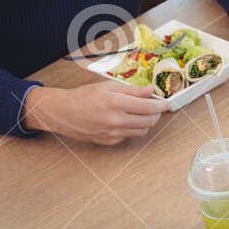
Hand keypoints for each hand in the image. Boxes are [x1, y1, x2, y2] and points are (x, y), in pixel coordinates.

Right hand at [22, 81, 167, 144]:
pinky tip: (125, 121)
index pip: (149, 107)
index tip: (165, 103)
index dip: (161, 105)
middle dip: (155, 114)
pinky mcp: (109, 141)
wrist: (63, 112)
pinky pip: (129, 136)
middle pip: (149, 121)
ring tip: (140, 114)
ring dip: (146, 122)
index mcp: (116, 103)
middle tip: (154, 108)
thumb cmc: (83, 97)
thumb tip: (150, 91)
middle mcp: (116, 120)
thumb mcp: (107, 87)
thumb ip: (131, 90)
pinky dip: (132, 129)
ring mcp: (113, 133)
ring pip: (142, 131)